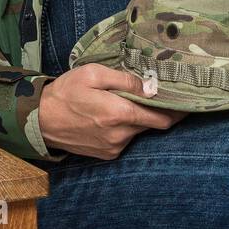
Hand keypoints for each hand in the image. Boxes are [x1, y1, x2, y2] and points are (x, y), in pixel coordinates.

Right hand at [39, 64, 188, 159]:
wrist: (39, 119)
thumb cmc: (66, 91)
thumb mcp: (94, 74)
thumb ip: (126, 81)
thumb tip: (153, 87)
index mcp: (119, 114)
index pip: (161, 119)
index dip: (177, 112)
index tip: (188, 103)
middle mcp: (119, 136)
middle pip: (151, 125)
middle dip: (154, 111)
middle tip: (154, 94)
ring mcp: (112, 147)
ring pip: (137, 132)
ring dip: (136, 119)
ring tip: (123, 102)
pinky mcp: (105, 154)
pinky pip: (124, 139)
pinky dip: (124, 128)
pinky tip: (110, 115)